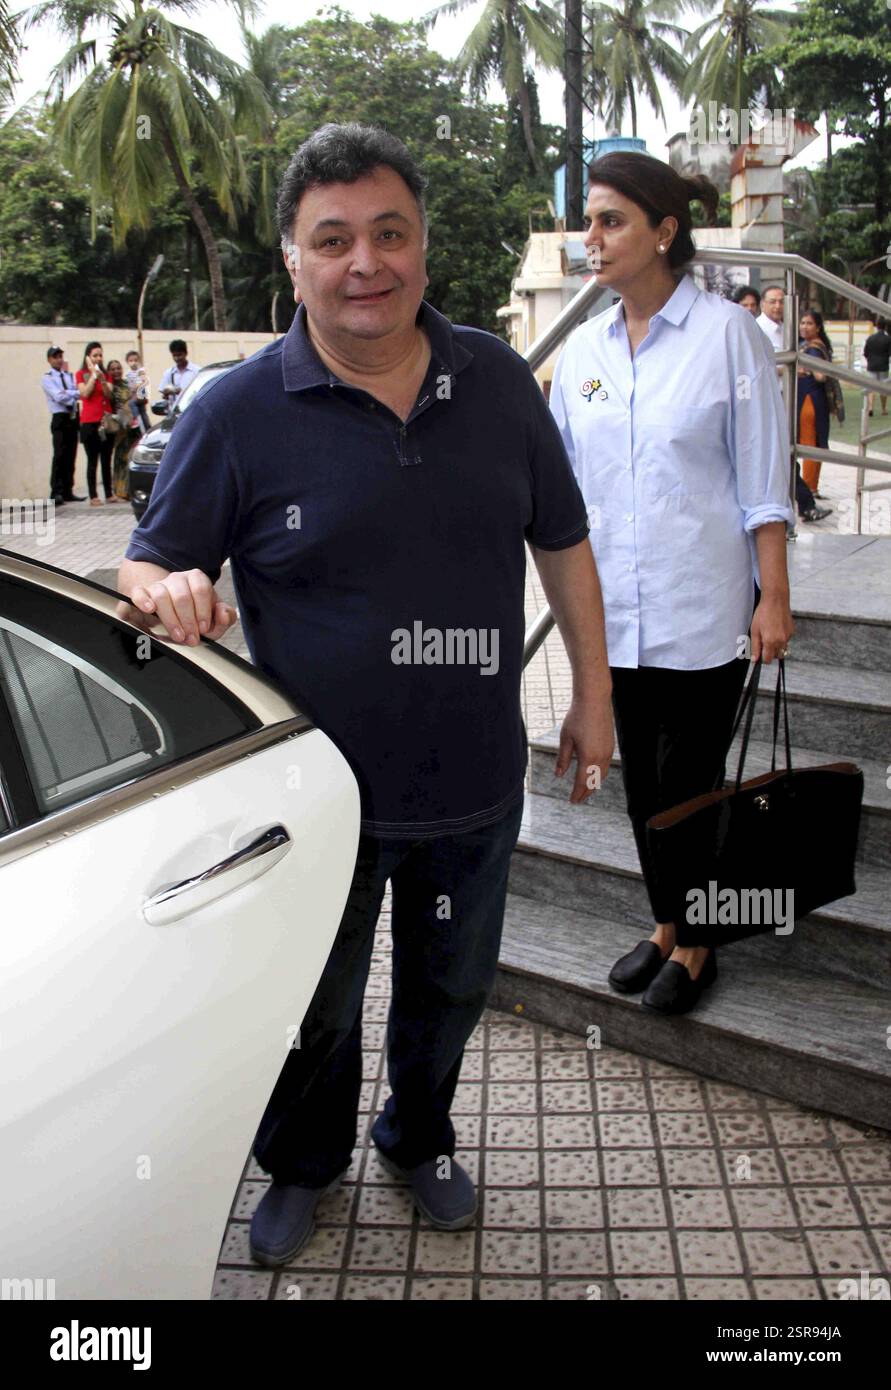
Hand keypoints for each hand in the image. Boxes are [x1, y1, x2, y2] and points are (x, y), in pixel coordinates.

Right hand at [115, 569, 237, 643]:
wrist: (177, 616)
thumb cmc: (197, 617)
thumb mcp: (215, 620)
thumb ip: (226, 617)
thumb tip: (222, 612)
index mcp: (197, 579)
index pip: (201, 588)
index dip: (203, 610)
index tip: (203, 628)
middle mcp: (177, 579)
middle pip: (182, 595)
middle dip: (188, 621)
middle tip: (191, 638)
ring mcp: (159, 585)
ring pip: (161, 595)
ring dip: (170, 619)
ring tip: (177, 635)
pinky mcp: (142, 594)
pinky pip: (138, 592)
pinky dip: (142, 601)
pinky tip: (150, 610)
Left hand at [553, 691, 613, 803]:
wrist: (594, 700)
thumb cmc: (577, 717)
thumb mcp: (565, 739)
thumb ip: (563, 759)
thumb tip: (559, 775)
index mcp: (588, 757)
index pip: (582, 782)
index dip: (577, 793)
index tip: (572, 801)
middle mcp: (601, 757)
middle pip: (594, 782)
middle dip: (585, 792)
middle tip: (577, 799)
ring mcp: (608, 752)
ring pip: (602, 775)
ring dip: (594, 785)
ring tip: (585, 790)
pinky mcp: (611, 746)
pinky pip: (606, 766)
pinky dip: (599, 775)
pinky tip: (593, 774)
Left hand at [750, 595, 793, 664]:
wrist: (776, 600)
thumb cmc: (764, 613)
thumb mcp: (754, 630)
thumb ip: (755, 647)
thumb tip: (754, 659)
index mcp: (770, 641)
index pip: (767, 660)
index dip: (762, 658)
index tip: (759, 654)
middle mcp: (781, 641)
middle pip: (776, 656)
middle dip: (769, 652)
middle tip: (763, 642)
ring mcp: (788, 636)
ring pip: (782, 649)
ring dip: (776, 646)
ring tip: (770, 634)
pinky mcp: (792, 631)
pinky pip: (786, 641)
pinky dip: (781, 639)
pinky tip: (776, 629)